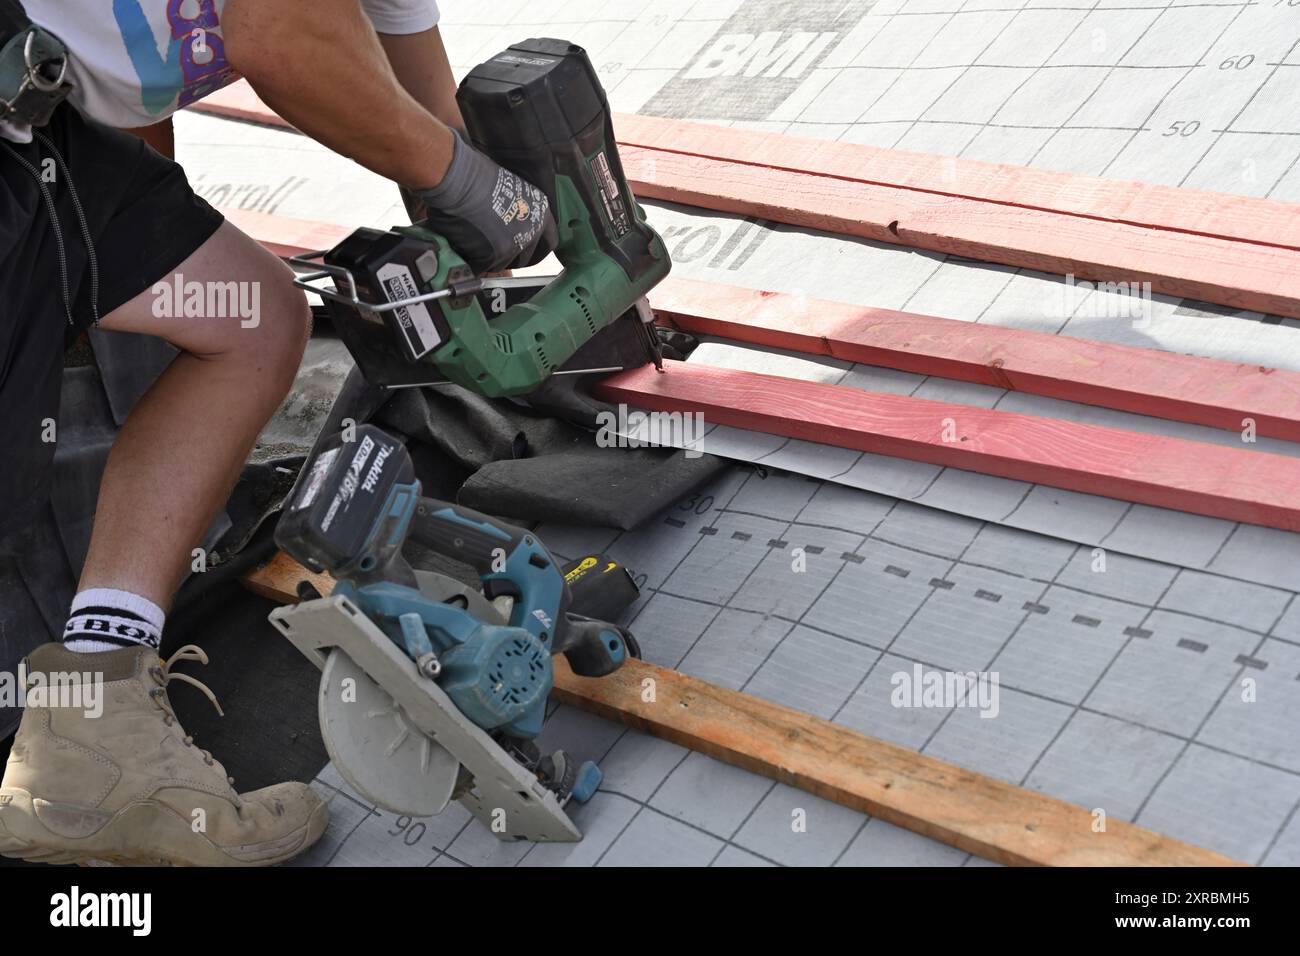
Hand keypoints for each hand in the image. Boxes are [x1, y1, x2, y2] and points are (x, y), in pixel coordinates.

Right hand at [403, 130, 557, 272]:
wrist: (460, 179)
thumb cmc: (480, 175)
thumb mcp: (512, 191)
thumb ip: (519, 212)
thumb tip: (511, 225)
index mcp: (541, 214)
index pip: (549, 242)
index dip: (537, 249)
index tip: (529, 252)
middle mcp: (531, 232)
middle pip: (527, 259)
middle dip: (513, 259)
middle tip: (498, 252)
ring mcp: (512, 247)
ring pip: (503, 264)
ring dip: (491, 258)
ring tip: (476, 241)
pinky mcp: (492, 257)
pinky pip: (482, 266)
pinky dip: (473, 259)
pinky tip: (465, 244)